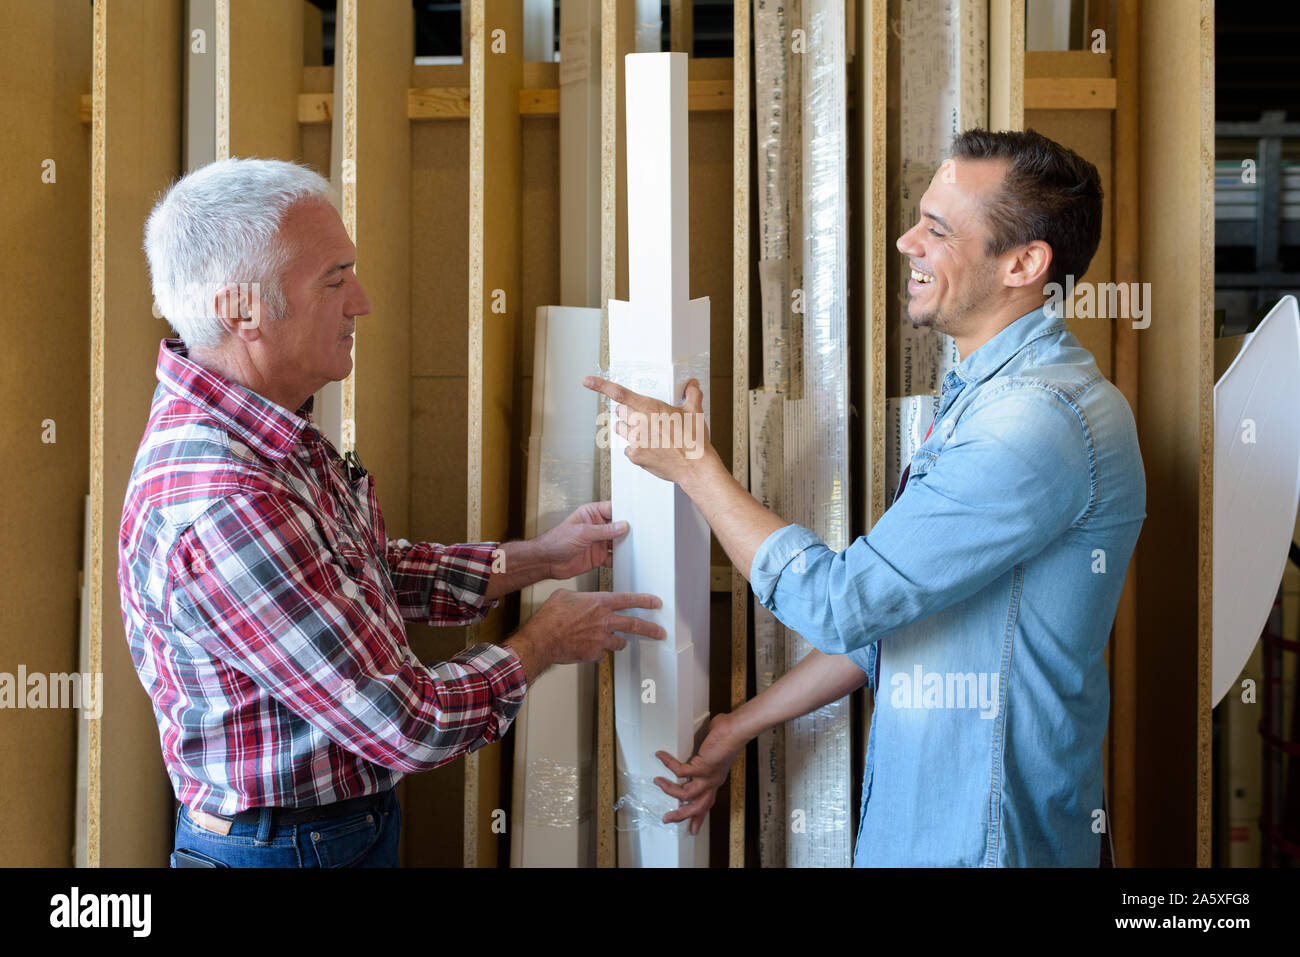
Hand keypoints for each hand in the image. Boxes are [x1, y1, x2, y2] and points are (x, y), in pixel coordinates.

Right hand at [507, 589, 665, 678]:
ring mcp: (600, 639)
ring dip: (620, 642)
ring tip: (619, 642)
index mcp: (599, 603)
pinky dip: (597, 653)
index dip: (645, 600)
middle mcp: (604, 621)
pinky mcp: (593, 654)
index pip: (629, 599)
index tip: (655, 602)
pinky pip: (600, 654)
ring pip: (620, 642)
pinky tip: (589, 650)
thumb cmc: (550, 617)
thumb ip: (579, 599)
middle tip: (660, 633)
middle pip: (634, 624)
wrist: (542, 639)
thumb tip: (579, 601)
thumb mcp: (564, 596)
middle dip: (651, 629)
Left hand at [537, 501, 627, 580]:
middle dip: (627, 531)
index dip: (624, 513)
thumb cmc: (555, 541)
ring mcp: (598, 542)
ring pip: (618, 543)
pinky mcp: (598, 557)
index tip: (635, 518)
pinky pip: (613, 558)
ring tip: (634, 548)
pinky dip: (619, 560)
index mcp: (591, 514)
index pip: (613, 509)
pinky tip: (624, 561)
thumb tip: (622, 526)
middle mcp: (597, 527)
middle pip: (618, 527)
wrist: (546, 561)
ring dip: (625, 546)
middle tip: (638, 534)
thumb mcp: (582, 532)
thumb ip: (604, 530)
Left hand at [583, 376, 715, 485]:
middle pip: (620, 411)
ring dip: (628, 428)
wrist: (694, 467)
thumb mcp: (694, 412)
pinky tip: (650, 448)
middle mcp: (639, 423)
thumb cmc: (694, 440)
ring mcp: (635, 441)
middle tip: (643, 417)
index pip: (620, 393)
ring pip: (620, 429)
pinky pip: (627, 448)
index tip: (587, 381)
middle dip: (628, 412)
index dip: (600, 386)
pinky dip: (635, 447)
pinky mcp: (635, 456)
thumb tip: (692, 385)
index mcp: (650, 408)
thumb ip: (692, 394)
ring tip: (646, 432)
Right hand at [652, 714, 741, 834]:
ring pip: (686, 795)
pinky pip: (680, 771)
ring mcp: (708, 777)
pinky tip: (661, 756)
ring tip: (657, 781)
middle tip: (667, 819)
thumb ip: (703, 755)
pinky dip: (668, 763)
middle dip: (680, 815)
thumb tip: (694, 747)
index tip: (693, 829)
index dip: (699, 818)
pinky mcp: (703, 768)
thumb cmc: (728, 735)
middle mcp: (712, 782)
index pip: (707, 804)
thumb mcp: (713, 752)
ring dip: (669, 790)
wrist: (736, 730)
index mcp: (715, 780)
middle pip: (697, 807)